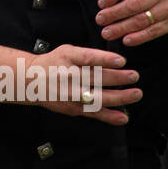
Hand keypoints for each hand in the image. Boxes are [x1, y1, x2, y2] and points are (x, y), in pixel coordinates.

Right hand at [14, 45, 141, 125]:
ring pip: (97, 97)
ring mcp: (70, 94)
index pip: (88, 58)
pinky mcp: (71, 108)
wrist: (31, 81)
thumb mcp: (67, 51)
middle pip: (95, 78)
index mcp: (67, 58)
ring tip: (136, 93)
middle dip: (118, 78)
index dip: (105, 60)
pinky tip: (124, 117)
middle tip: (134, 76)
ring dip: (119, 97)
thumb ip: (88, 55)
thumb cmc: (54, 63)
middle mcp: (68, 76)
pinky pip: (92, 113)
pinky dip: (109, 116)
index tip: (122, 61)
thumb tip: (117, 62)